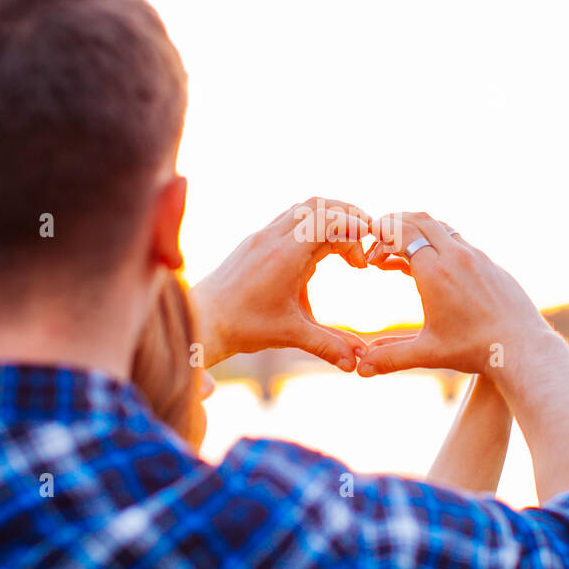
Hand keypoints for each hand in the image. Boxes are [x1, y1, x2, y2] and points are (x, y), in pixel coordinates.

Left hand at [191, 197, 371, 370]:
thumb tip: (357, 363)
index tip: (361, 263)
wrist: (203, 320)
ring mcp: (263, 235)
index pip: (328, 220)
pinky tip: (321, 252)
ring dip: (331, 218)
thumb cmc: (244, 327)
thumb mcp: (290, 335)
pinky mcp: (257, 240)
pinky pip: (290, 218)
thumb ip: (328, 345)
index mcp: (285, 255)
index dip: (354, 232)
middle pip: (319, 205)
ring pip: (304, 207)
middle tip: (366, 242)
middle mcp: (273, 237)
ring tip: (348, 245)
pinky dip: (313, 225)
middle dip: (349, 218)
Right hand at [356, 212, 553, 376]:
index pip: (402, 233)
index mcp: (435, 272)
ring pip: (443, 228)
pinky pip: (461, 242)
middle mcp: (457, 256)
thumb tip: (360, 369)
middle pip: (420, 220)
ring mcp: (477, 257)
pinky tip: (434, 267)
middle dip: (396, 224)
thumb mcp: (428, 353)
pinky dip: (441, 245)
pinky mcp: (491, 265)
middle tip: (380, 241)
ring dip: (420, 233)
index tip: (371, 252)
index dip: (381, 237)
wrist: (523, 348)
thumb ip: (391, 357)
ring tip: (402, 254)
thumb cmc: (475, 350)